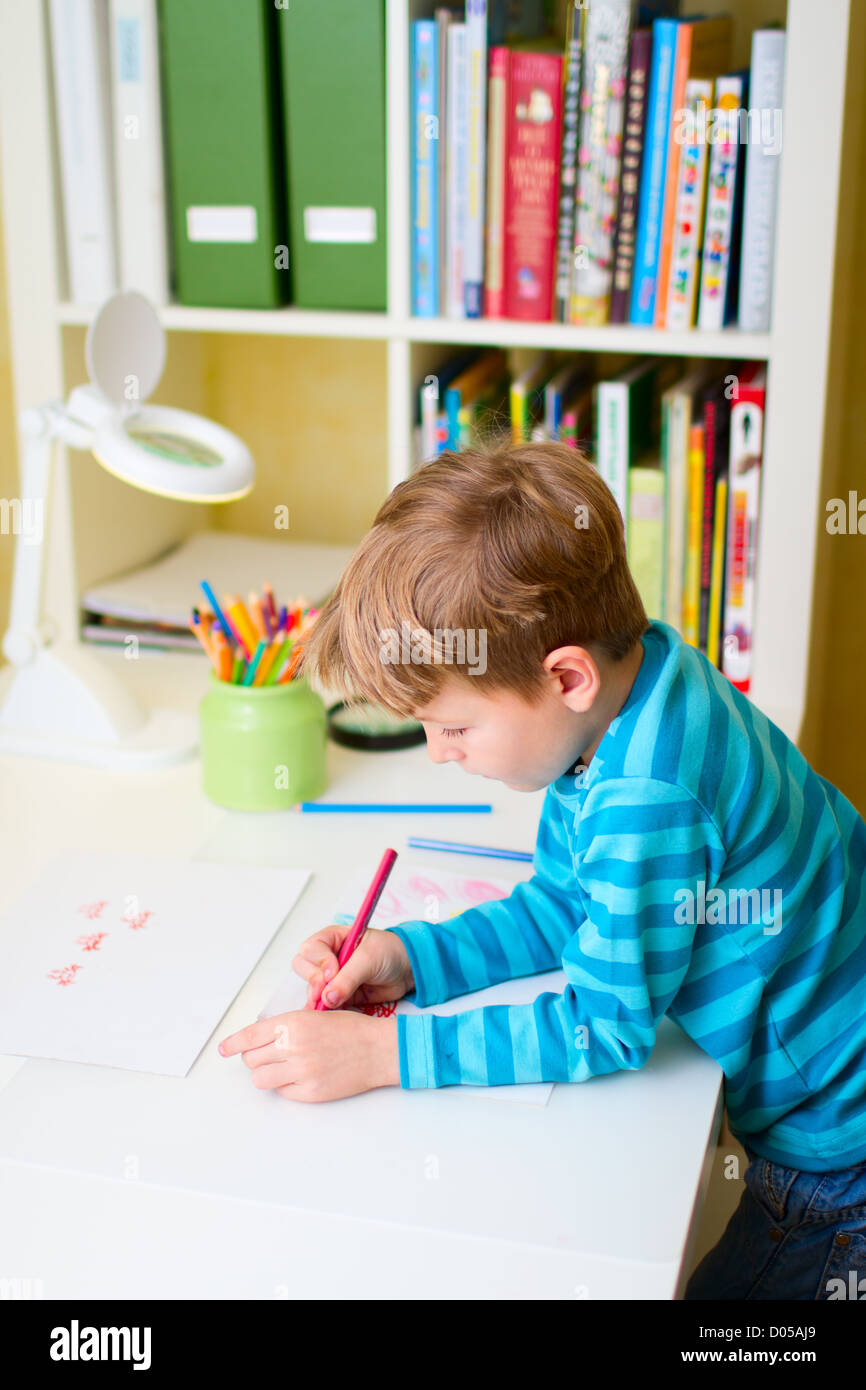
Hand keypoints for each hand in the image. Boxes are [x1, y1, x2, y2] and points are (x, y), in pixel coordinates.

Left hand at [218, 1010, 399, 1101]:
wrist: (378, 1049)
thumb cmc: (351, 1029)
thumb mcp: (315, 1015)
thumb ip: (287, 1026)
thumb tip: (261, 1037)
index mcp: (292, 1023)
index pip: (249, 1036)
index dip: (232, 1044)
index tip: (223, 1049)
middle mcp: (293, 1047)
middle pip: (252, 1060)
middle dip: (257, 1057)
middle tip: (270, 1055)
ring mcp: (301, 1072)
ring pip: (261, 1079)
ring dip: (267, 1074)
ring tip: (283, 1068)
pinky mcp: (310, 1092)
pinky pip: (282, 1092)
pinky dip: (286, 1085)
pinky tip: (302, 1076)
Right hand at [292, 923, 414, 1011]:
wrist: (407, 970)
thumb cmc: (390, 953)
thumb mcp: (369, 959)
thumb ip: (348, 978)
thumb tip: (327, 997)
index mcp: (332, 939)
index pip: (311, 948)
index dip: (320, 962)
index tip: (333, 973)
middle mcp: (327, 957)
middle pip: (303, 967)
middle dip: (314, 980)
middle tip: (328, 991)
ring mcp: (331, 977)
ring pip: (311, 987)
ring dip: (318, 997)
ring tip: (332, 1004)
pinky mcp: (338, 995)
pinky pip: (323, 1003)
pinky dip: (323, 1010)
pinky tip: (325, 1016)